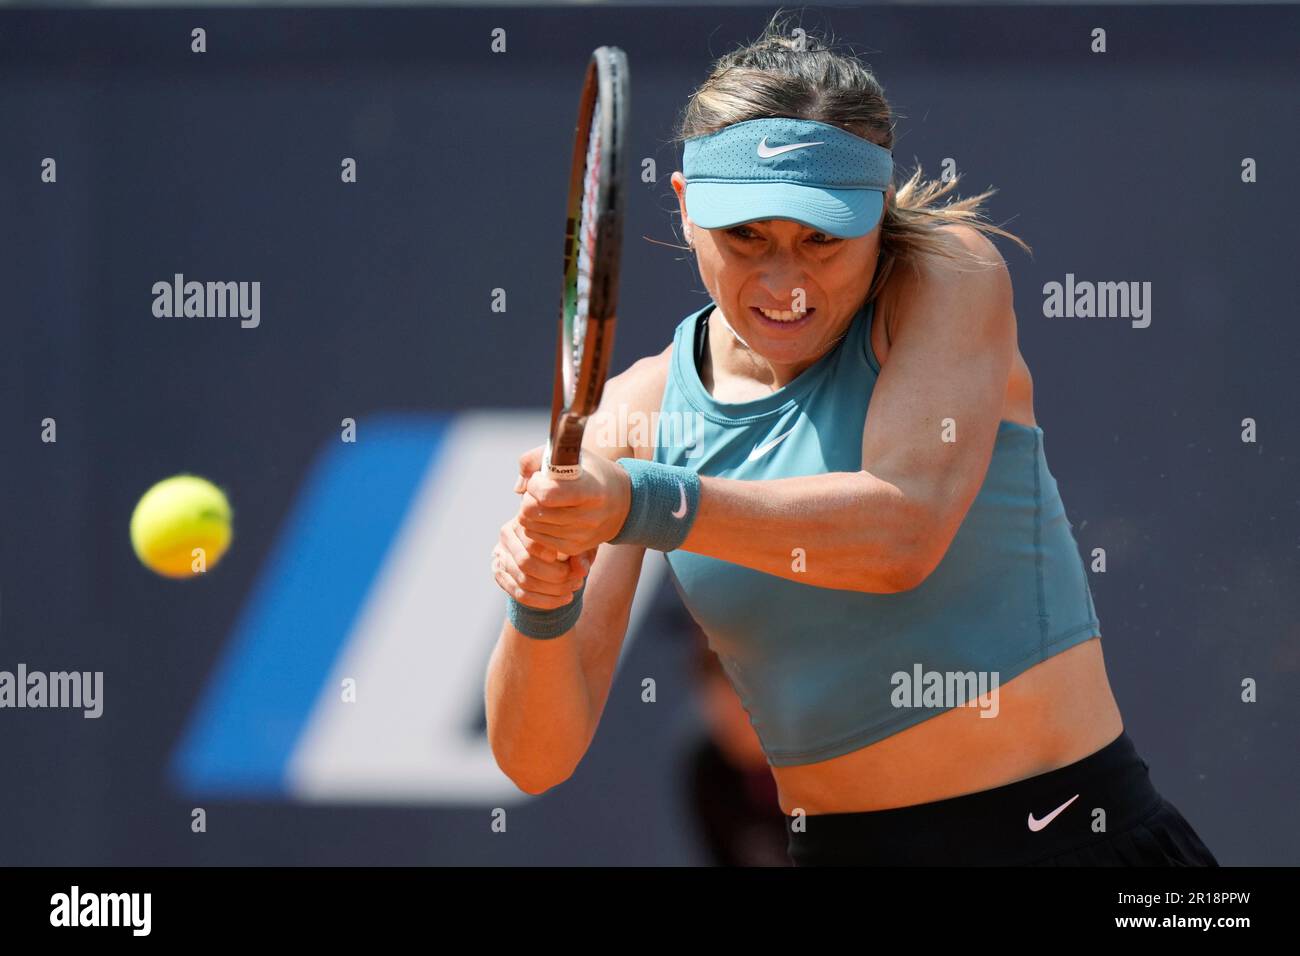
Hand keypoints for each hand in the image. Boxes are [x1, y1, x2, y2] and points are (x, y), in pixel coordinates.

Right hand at [492, 514, 594, 609]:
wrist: (552, 548)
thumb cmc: (569, 539)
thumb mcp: (578, 542)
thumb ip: (581, 553)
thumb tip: (581, 570)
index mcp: (523, 520)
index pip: (531, 541)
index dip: (548, 553)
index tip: (568, 561)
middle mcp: (507, 536)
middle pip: (525, 563)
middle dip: (555, 576)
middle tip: (577, 580)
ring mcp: (501, 557)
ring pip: (524, 581)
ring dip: (553, 590)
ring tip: (574, 588)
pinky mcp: (501, 577)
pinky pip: (521, 596)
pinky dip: (545, 601)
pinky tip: (564, 599)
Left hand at [513, 445, 631, 556]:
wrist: (622, 503)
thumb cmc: (591, 473)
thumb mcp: (571, 455)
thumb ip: (536, 459)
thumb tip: (519, 487)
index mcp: (591, 490)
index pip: (547, 494)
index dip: (535, 484)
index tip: (541, 477)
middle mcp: (588, 517)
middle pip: (533, 511)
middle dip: (528, 497)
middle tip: (539, 490)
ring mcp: (581, 536)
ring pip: (530, 526)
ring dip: (530, 511)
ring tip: (545, 502)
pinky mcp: (573, 548)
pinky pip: (536, 538)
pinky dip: (535, 525)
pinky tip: (548, 515)